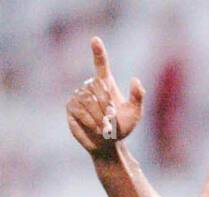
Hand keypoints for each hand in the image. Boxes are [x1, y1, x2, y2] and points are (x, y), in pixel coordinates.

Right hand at [66, 36, 144, 156]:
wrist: (108, 144)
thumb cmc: (121, 128)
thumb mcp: (134, 114)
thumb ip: (137, 97)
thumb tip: (136, 80)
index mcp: (105, 82)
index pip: (101, 63)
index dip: (98, 52)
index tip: (95, 40)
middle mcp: (90, 85)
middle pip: (98, 88)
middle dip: (107, 106)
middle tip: (112, 119)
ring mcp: (78, 95)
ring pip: (89, 100)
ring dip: (100, 116)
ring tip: (105, 126)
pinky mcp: (71, 107)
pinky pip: (80, 110)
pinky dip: (91, 121)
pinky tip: (96, 128)